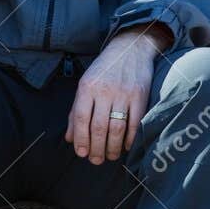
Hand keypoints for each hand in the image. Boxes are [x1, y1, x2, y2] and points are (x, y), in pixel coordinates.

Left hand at [65, 29, 161, 163]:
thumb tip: (69, 138)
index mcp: (87, 87)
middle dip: (96, 149)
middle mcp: (105, 90)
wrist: (131, 48)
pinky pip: (135, 123)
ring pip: (117, 129)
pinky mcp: (140, 96)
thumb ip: (75, 111)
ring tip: (109, 156)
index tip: (81, 153)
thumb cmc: (105, 69)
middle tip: (96, 160)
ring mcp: (124, 93)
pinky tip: (125, 147)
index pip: (80, 118)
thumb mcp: (85, 84)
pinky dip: (130, 139)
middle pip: (99, 127)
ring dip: (112, 148)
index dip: (80, 139)